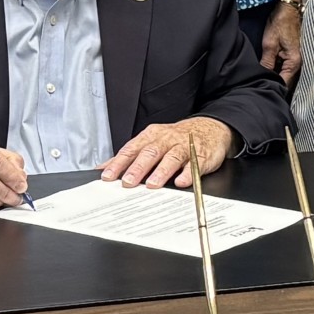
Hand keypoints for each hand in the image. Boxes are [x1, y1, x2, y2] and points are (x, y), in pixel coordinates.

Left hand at [102, 116, 235, 188]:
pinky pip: (194, 165)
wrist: (209, 129)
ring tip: (152, 184)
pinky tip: (181, 182)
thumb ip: (130, 155)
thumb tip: (104, 168)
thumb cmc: (175, 139)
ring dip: (161, 171)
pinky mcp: (201, 156)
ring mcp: (184, 147)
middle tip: (128, 182)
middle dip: (138, 168)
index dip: (119, 163)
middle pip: (150, 152)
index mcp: (151, 136)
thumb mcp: (151, 142)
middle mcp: (166, 140)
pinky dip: (188, 174)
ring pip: (171, 157)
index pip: (131, 149)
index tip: (108, 176)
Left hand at [256, 0, 303, 84]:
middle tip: (258, 84)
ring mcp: (294, 58)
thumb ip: (267, 62)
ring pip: (282, 73)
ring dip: (273, 74)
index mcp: (294, 62)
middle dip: (272, 82)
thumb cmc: (280, 23)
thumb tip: (263, 76)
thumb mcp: (270, 44)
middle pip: (284, 79)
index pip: (284, 82)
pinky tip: (265, 66)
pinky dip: (274, 67)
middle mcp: (297, 62)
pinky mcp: (290, 54)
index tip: (262, 89)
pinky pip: (282, 66)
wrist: (287, 9)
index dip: (273, 86)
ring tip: (261, 77)